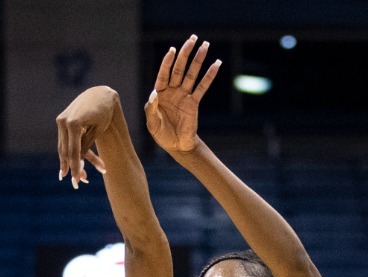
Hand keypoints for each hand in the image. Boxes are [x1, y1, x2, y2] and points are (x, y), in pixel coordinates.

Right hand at [55, 85, 118, 186]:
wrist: (99, 94)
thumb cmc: (104, 113)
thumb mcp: (98, 131)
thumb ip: (86, 145)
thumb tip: (77, 161)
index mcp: (75, 124)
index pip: (73, 151)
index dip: (75, 167)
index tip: (77, 179)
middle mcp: (64, 121)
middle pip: (66, 150)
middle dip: (71, 167)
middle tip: (76, 182)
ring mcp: (61, 120)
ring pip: (63, 146)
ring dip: (67, 161)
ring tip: (70, 176)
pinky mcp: (61, 120)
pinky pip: (64, 139)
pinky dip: (67, 151)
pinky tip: (66, 164)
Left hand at [146, 34, 220, 154]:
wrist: (177, 146)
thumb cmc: (161, 134)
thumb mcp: (152, 124)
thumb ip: (151, 109)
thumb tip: (154, 94)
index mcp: (160, 93)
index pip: (164, 73)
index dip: (167, 62)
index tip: (172, 50)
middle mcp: (172, 90)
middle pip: (179, 68)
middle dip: (185, 53)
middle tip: (193, 39)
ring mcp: (184, 95)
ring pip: (191, 74)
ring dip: (198, 60)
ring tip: (205, 45)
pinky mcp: (194, 102)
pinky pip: (202, 87)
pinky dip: (209, 76)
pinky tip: (216, 65)